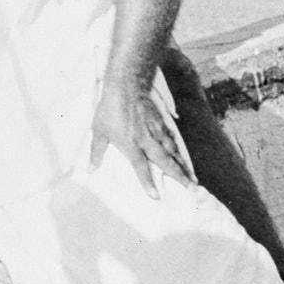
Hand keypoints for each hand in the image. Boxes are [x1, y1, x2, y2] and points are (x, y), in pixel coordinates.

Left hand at [89, 74, 193, 195]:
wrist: (126, 86)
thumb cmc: (109, 109)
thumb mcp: (98, 131)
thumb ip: (96, 152)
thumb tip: (90, 170)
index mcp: (131, 145)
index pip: (141, 168)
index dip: (148, 183)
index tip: (156, 197)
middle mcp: (147, 141)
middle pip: (166, 163)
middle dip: (179, 177)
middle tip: (192, 189)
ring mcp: (157, 132)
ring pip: (173, 153)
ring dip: (184, 166)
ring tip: (194, 180)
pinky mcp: (161, 123)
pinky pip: (173, 140)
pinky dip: (180, 151)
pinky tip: (184, 158)